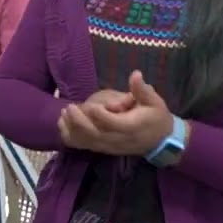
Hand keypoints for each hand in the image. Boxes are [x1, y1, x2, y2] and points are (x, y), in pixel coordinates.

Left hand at [58, 71, 173, 156]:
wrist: (159, 141)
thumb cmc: (156, 118)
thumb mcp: (154, 102)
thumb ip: (142, 90)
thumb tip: (136, 74)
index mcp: (130, 127)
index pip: (112, 124)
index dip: (100, 115)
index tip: (91, 105)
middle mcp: (117, 139)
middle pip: (94, 134)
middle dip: (79, 121)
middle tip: (69, 107)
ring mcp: (109, 145)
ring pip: (86, 141)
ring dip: (72, 128)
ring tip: (62, 113)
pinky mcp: (103, 148)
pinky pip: (83, 146)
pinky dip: (70, 137)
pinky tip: (62, 124)